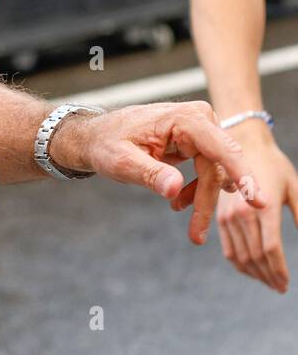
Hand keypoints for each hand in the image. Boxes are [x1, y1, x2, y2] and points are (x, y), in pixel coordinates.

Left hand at [50, 100, 265, 244]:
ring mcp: (200, 131)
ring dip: (203, 201)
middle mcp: (199, 120)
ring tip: (191, 229)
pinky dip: (196, 192)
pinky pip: (207, 172)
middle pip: (216, 167)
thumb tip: (174, 188)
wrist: (97, 137)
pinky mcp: (197, 143)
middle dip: (208, 203)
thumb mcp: (121, 161)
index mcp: (183, 118)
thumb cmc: (106, 144)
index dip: (240, 174)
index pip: (221, 148)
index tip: (256, 201)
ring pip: (214, 173)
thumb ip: (149, 173)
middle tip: (196, 236)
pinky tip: (179, 205)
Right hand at [214, 119, 297, 292]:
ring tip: (268, 282)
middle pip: (254, 257)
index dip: (279, 271)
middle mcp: (241, 214)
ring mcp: (226, 216)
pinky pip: (227, 247)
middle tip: (280, 288)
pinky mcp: (219, 216)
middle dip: (268, 277)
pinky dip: (239, 263)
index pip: (270, 250)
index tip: (287, 284)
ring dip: (254, 273)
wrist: (239, 143)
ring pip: (239, 256)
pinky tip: (251, 269)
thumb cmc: (273, 164)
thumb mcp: (295, 187)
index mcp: (262, 208)